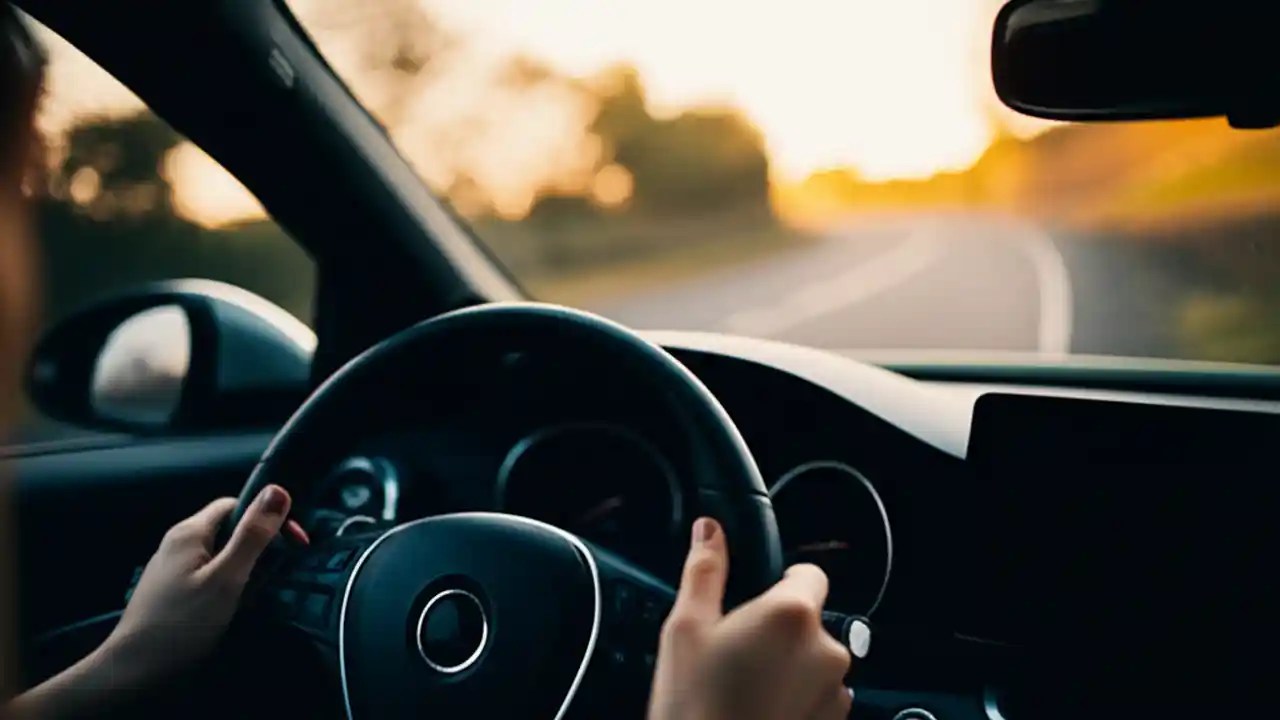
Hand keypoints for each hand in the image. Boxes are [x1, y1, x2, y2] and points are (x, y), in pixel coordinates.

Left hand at [101, 485, 300, 686]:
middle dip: (258, 544)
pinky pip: (207, 573)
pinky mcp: (170, 591)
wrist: (133, 671)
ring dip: (244, 566)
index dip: (267, 517)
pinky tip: (233, 604)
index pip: (235, 504)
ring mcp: (171, 568)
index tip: (294, 542)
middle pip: (228, 528)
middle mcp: (178, 542)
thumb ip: (252, 535)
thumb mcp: (226, 578)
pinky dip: (227, 582)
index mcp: (190, 531)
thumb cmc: (183, 622)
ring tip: (258, 590)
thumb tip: (279, 489)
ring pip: (219, 553)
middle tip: (278, 570)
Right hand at [648, 518, 852, 719]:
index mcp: (792, 614)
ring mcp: (834, 692)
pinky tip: (757, 711)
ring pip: (813, 661)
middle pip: (809, 621)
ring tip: (741, 688)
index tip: (753, 600)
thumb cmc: (694, 707)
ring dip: (788, 668)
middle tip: (732, 653)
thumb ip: (705, 571)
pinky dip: (794, 700)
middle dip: (777, 631)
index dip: (781, 581)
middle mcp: (826, 650)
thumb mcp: (685, 628)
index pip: (809, 573)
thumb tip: (710, 531)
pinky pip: (817, 697)